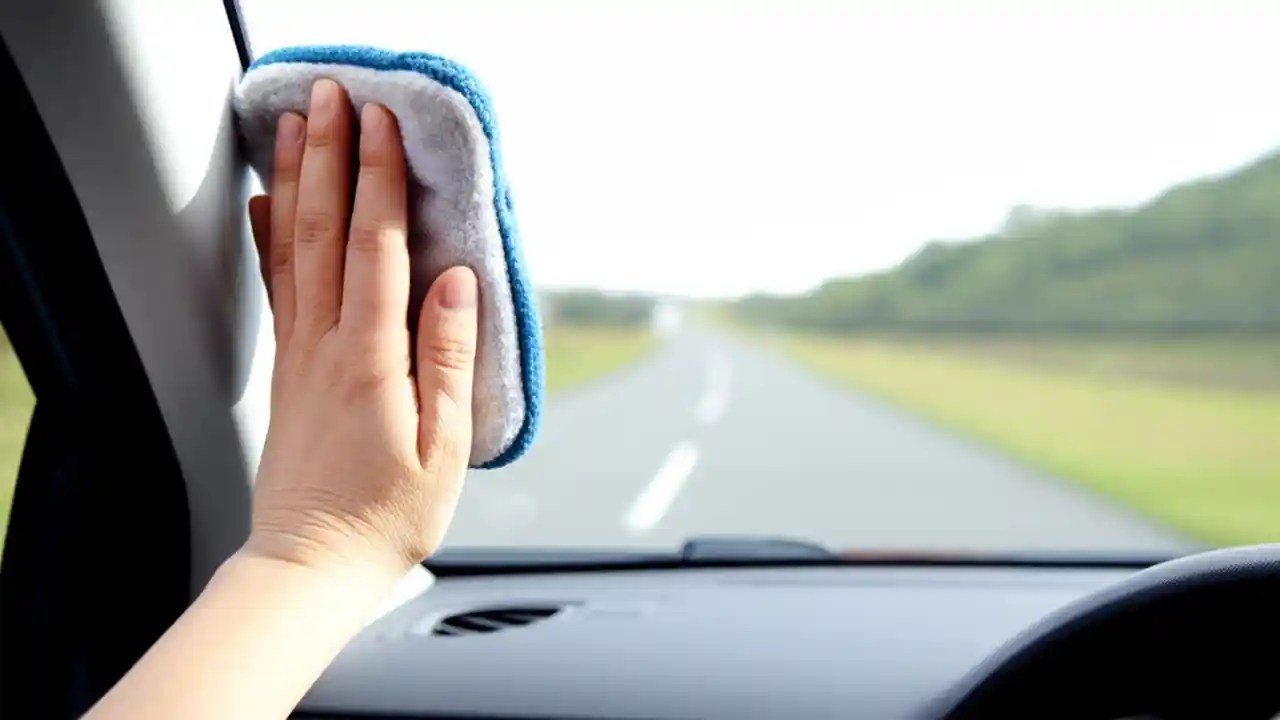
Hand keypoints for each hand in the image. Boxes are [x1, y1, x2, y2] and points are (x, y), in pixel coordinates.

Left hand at [245, 79, 475, 580]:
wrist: (309, 567)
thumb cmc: (384, 517)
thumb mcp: (444, 449)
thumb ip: (449, 359)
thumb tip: (457, 283)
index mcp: (369, 360)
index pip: (374, 248)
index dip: (378, 180)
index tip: (381, 126)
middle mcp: (324, 345)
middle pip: (323, 231)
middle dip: (329, 157)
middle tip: (332, 99)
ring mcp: (298, 355)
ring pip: (290, 248)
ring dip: (294, 181)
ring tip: (294, 128)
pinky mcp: (287, 370)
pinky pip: (275, 287)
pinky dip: (267, 237)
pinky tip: (264, 206)